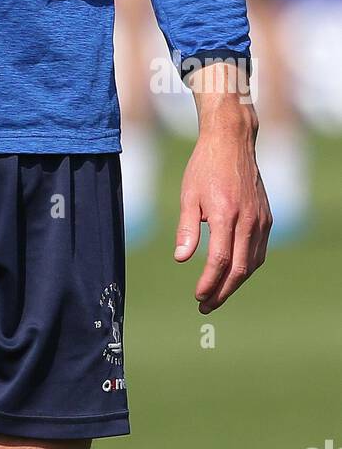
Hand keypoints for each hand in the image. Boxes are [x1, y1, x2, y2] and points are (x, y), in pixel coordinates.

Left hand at [175, 93, 271, 312]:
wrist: (232, 142)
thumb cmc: (205, 167)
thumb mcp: (188, 194)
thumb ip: (187, 228)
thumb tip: (181, 259)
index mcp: (226, 214)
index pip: (220, 260)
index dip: (209, 282)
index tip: (198, 296)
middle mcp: (248, 220)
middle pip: (240, 269)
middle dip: (223, 291)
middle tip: (206, 306)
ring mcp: (260, 219)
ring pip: (253, 263)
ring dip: (236, 282)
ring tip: (217, 294)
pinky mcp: (266, 217)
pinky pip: (259, 250)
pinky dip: (247, 266)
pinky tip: (233, 272)